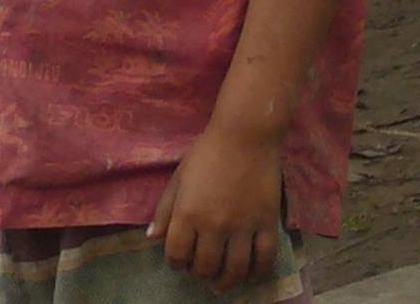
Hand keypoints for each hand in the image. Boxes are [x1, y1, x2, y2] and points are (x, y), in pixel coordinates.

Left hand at [147, 126, 283, 292]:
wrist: (245, 137)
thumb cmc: (206, 154)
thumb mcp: (178, 179)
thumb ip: (164, 210)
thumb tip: (152, 238)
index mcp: (188, 213)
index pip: (177, 254)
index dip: (176, 263)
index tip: (179, 261)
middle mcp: (214, 225)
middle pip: (206, 266)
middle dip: (199, 272)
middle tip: (200, 270)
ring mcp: (243, 227)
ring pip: (235, 269)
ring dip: (226, 281)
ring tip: (221, 282)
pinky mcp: (268, 224)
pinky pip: (265, 259)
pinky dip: (258, 273)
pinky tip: (250, 274)